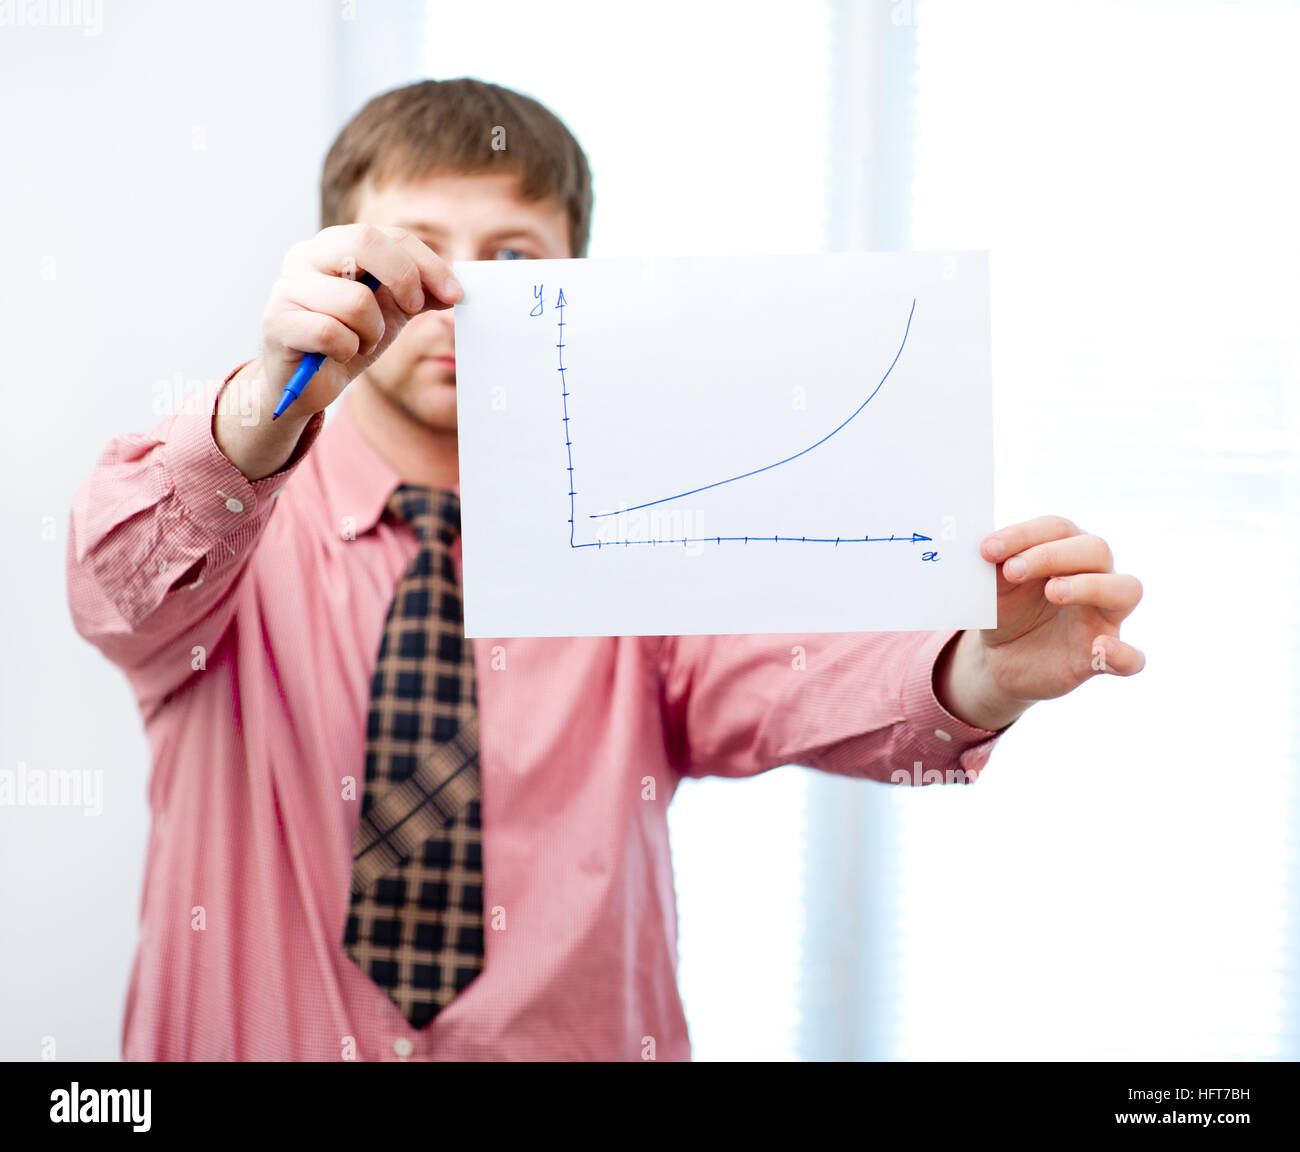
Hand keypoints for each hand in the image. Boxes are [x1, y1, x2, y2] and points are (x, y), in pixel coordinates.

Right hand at [213, 223, 462, 479]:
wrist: (306, 385)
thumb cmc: (347, 341)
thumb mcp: (391, 313)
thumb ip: (419, 294)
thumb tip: (455, 290)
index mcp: (336, 244)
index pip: (390, 236)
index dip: (428, 263)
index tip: (456, 294)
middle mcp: (306, 255)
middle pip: (364, 240)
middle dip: (403, 278)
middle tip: (412, 309)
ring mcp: (287, 286)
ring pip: (355, 299)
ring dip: (372, 332)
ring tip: (360, 342)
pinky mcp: (276, 322)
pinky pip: (333, 333)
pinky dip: (348, 351)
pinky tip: (339, 355)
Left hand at [934, 515, 1144, 729]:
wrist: (1002, 659)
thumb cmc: (1006, 611)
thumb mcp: (993, 590)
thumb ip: (996, 570)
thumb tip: (990, 551)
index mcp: (1067, 551)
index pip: (1057, 529)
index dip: (1024, 535)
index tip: (988, 549)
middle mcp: (1095, 576)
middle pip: (1096, 549)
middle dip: (1052, 555)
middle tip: (1012, 570)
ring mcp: (1104, 617)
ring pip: (1126, 590)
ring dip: (1091, 586)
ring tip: (1053, 591)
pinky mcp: (1103, 657)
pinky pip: (1131, 658)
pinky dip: (1123, 654)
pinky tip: (1100, 648)